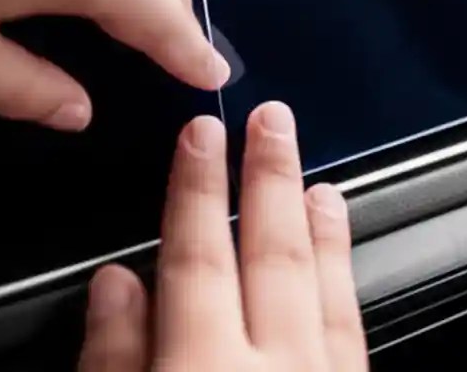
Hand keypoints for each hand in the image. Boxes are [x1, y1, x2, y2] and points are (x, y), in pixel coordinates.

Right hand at [78, 102, 367, 370]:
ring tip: (314, 181)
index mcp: (202, 367)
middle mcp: (276, 368)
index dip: (198, 190)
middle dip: (270, 180)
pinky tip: (342, 269)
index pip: (199, 257)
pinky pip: (353, 330)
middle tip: (273, 120)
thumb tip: (116, 285)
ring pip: (326, 289)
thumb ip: (113, 361)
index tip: (202, 132)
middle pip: (273, 256)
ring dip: (319, 230)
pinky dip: (345, 287)